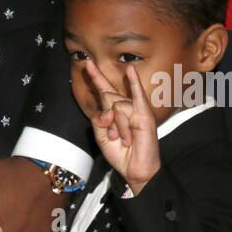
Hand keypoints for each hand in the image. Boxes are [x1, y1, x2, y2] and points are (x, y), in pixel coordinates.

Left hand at [81, 59, 160, 193]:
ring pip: (116, 106)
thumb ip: (98, 119)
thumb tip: (107, 111)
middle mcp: (125, 106)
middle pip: (108, 98)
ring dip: (118, 127)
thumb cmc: (120, 153)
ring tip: (125, 140)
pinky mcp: (144, 115)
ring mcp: (136, 109)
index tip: (87, 62)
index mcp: (114, 111)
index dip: (96, 76)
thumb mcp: (101, 136)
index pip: (104, 89)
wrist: (134, 169)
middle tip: (114, 137)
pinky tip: (130, 71)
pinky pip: (137, 96)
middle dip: (107, 119)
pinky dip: (134, 83)